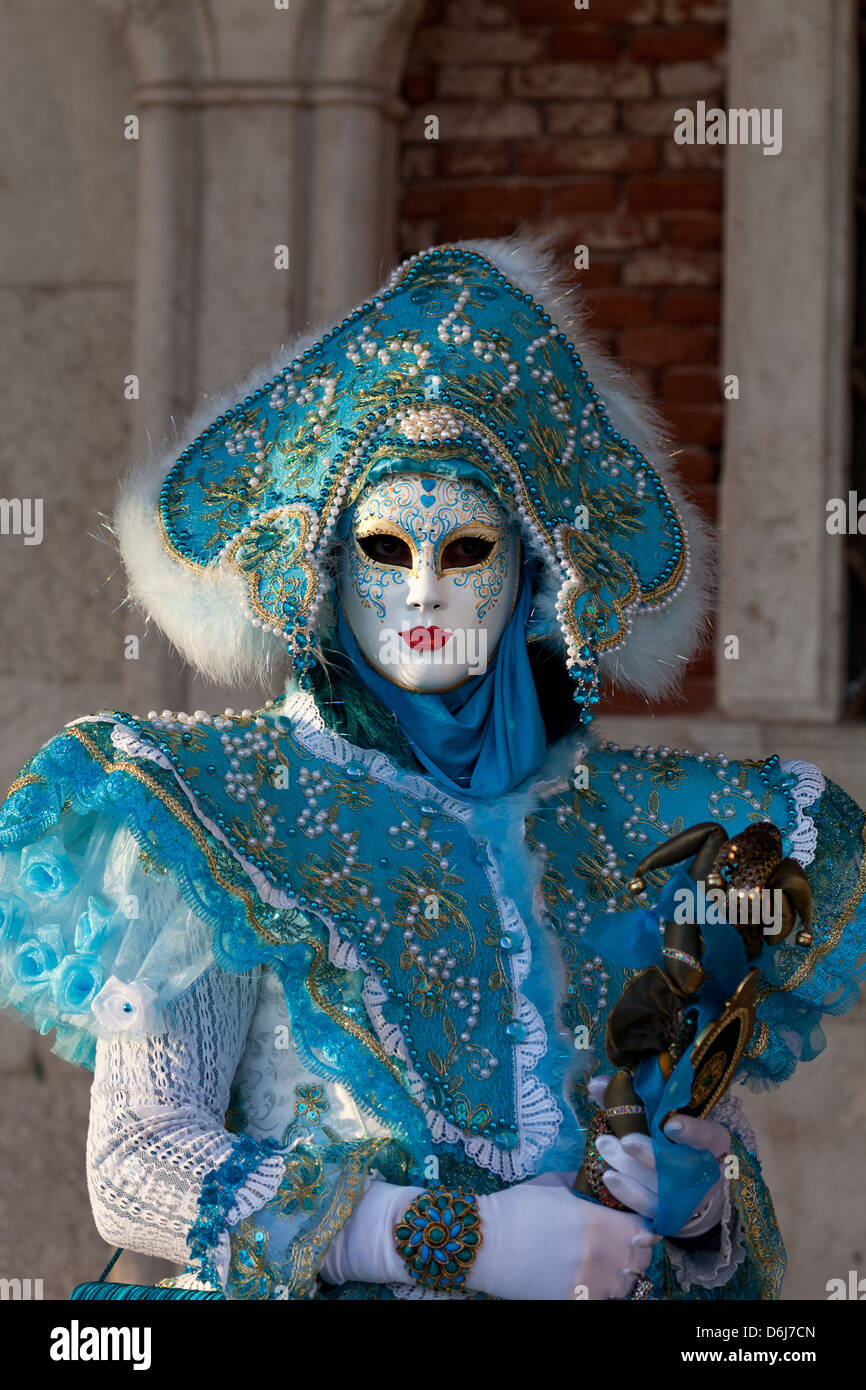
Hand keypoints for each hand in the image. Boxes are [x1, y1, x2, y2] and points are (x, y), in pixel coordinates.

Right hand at [469, 1182, 658, 1299]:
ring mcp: (587, 1285)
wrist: (486, 1242)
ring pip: (626, 1286)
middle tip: (623, 1243)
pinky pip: (603, 1300)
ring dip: (621, 1274)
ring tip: (606, 1263)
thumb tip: (606, 1186)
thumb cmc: (519, 1208)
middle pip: (641, 1261)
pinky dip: (602, 1291)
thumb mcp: (557, 1187)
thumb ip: (587, 1189)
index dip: (641, 1225)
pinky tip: (590, 1279)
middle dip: (636, 1250)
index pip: (644, 1231)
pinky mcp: (572, 1302)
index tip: (632, 1222)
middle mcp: (599, 1257)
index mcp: (598, 1223)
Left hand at [588, 1075, 728, 1236]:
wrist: (690, 1184)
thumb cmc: (670, 1138)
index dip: (690, 1131)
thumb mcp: (663, 1115)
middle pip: (678, 1165)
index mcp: (711, 1139)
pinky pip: (652, 1213)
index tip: (669, 1125)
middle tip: (623, 1141)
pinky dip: (633, 1205)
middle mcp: (704, 1171)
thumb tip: (596, 1084)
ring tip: (606, 1158)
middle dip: (649, 1153)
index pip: (705, 1135)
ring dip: (631, 1175)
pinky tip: (614, 1191)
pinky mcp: (670, 1215)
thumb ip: (631, 1099)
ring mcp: (688, 1197)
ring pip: (661, 1190)